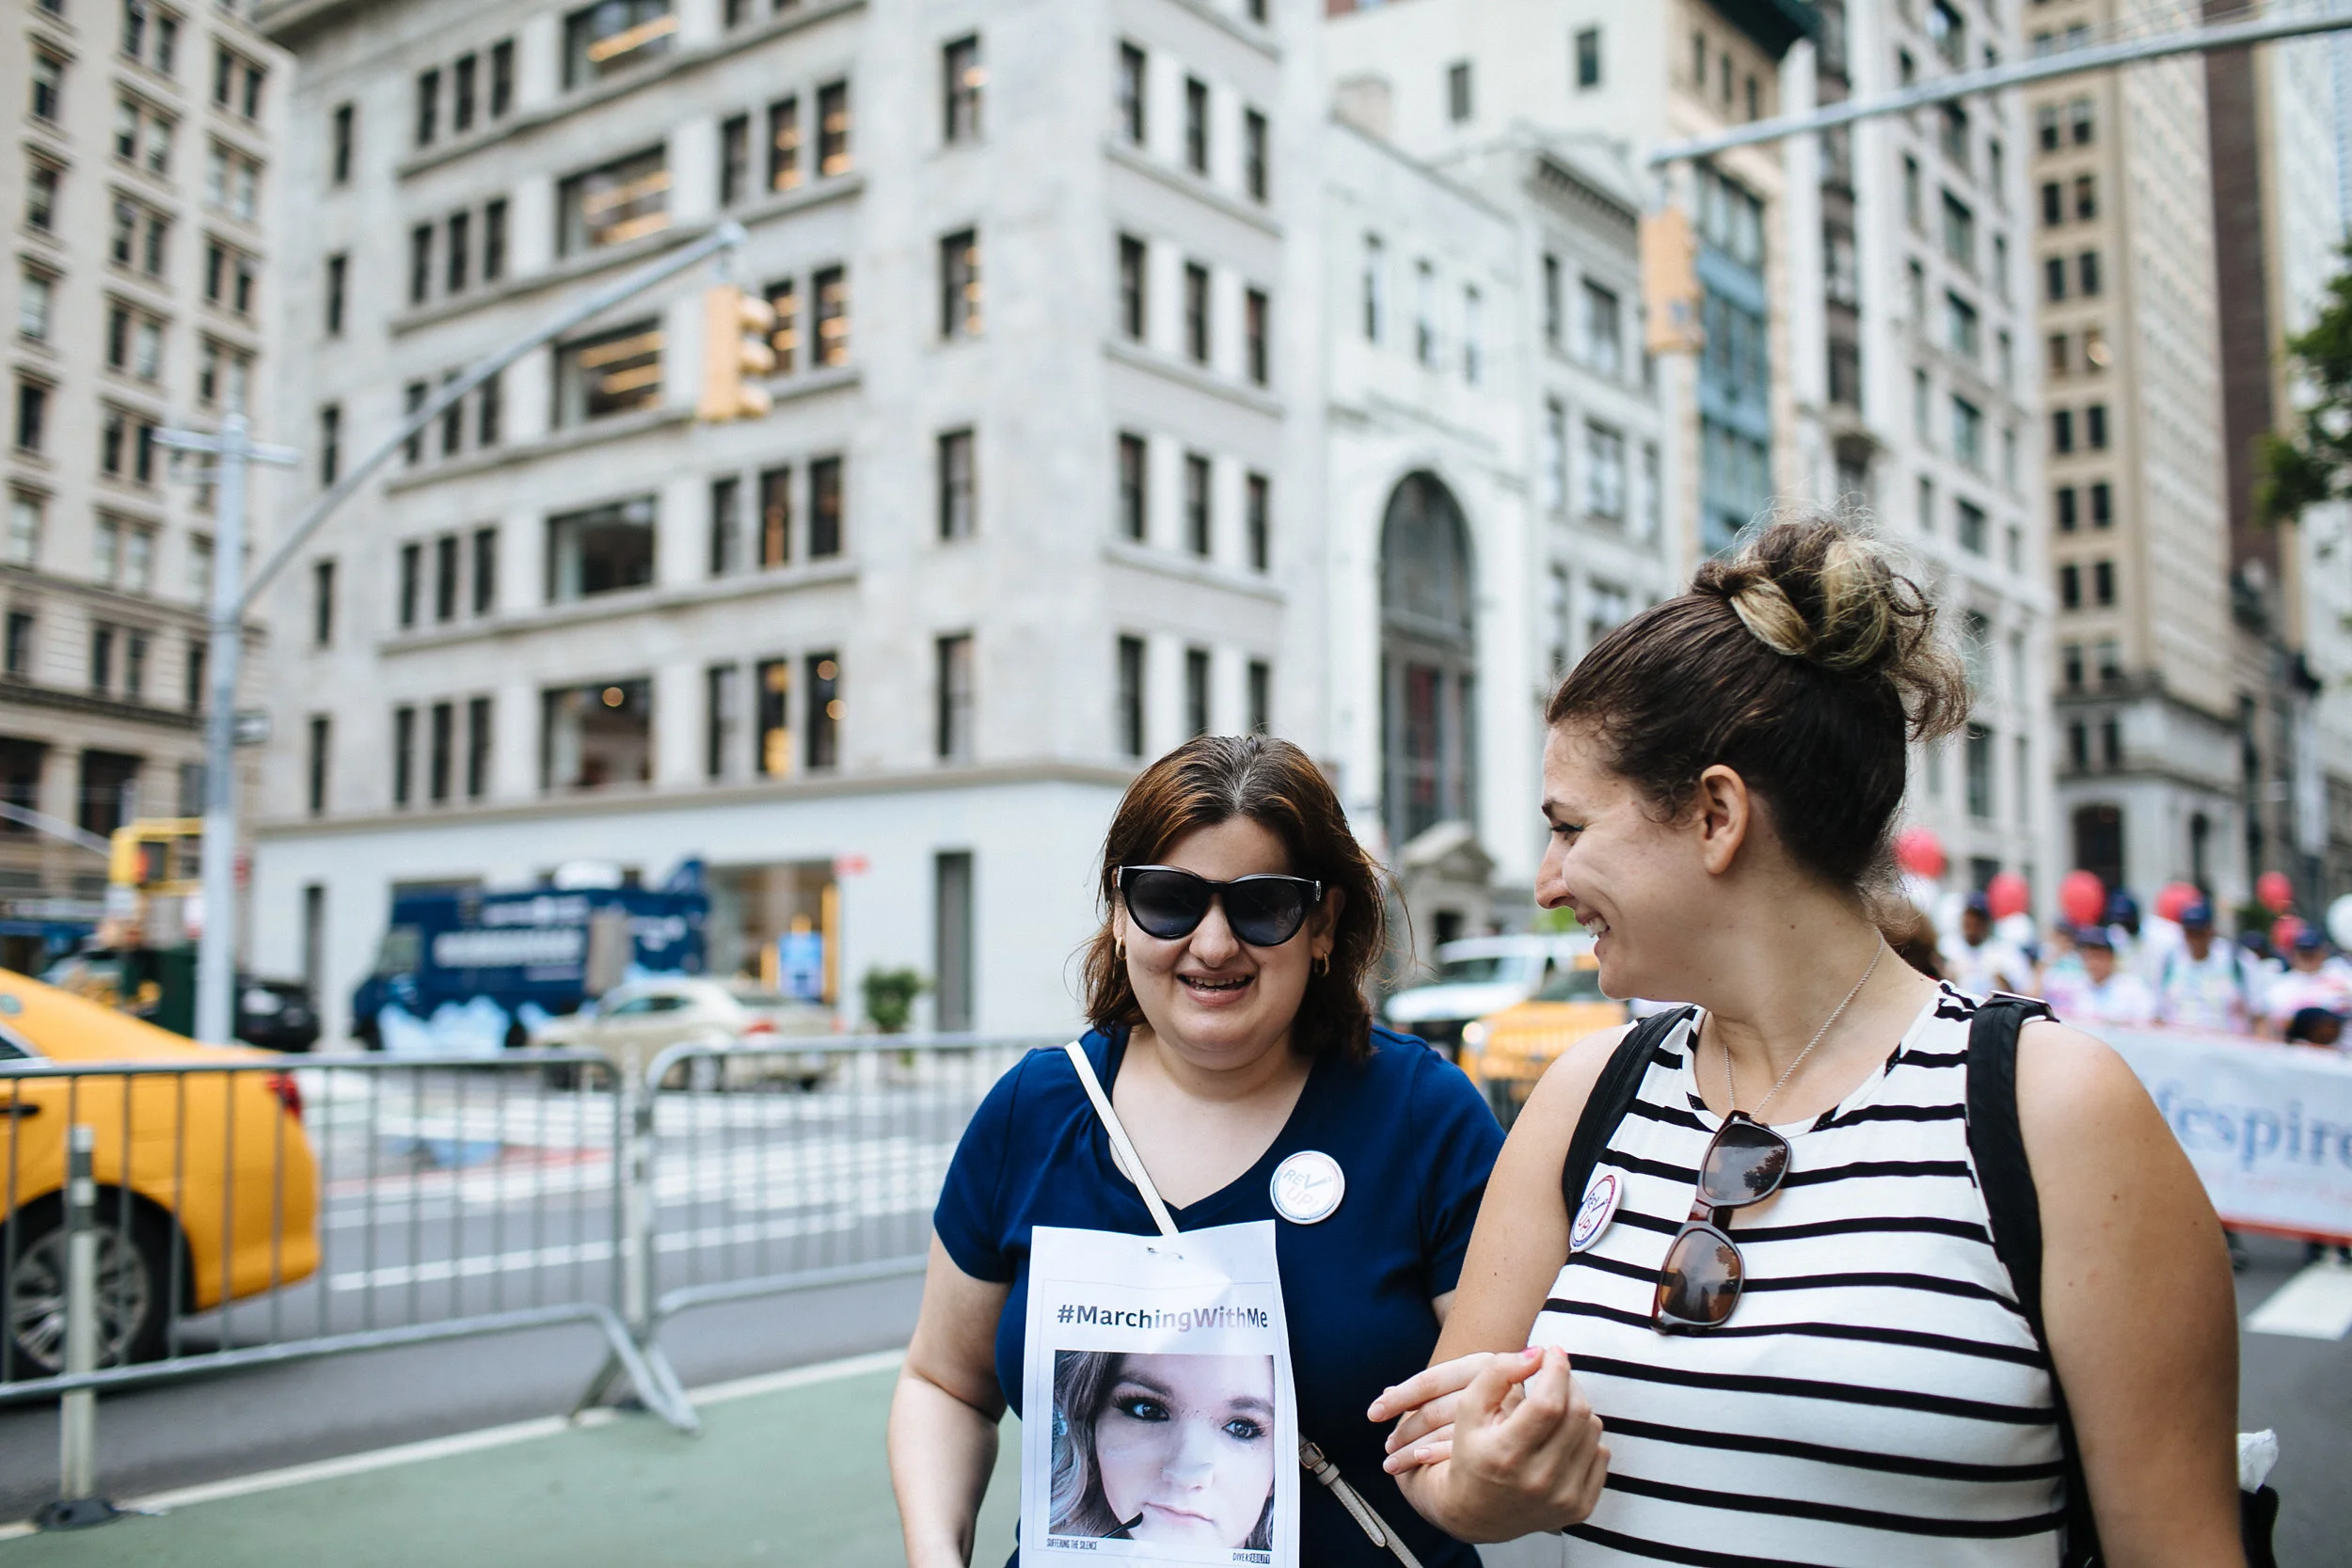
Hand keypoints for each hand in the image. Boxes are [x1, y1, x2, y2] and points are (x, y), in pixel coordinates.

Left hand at [1368, 1352, 1507, 1468]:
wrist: (1554, 1408)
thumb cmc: (1498, 1395)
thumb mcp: (1469, 1386)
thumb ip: (1430, 1390)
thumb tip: (1384, 1394)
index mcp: (1483, 1364)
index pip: (1433, 1380)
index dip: (1400, 1396)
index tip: (1374, 1412)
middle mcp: (1497, 1386)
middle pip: (1439, 1410)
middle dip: (1406, 1431)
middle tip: (1387, 1448)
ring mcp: (1511, 1416)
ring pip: (1452, 1434)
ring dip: (1416, 1449)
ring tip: (1393, 1463)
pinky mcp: (1518, 1438)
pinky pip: (1472, 1453)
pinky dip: (1440, 1459)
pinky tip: (1422, 1463)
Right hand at [1437, 1345, 1608, 1538]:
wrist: (1475, 1513)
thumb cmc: (1470, 1452)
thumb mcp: (1469, 1409)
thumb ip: (1498, 1373)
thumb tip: (1537, 1353)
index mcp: (1506, 1455)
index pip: (1549, 1403)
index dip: (1556, 1369)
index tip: (1552, 1352)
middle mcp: (1538, 1481)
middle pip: (1576, 1412)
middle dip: (1568, 1382)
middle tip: (1553, 1374)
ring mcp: (1564, 1498)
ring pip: (1592, 1429)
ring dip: (1577, 1407)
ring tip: (1554, 1407)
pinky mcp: (1581, 1508)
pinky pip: (1601, 1454)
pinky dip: (1586, 1437)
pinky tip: (1562, 1437)